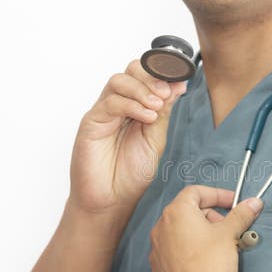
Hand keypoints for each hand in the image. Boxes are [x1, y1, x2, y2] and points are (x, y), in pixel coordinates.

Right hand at [69, 60, 187, 215]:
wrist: (112, 200)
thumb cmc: (131, 173)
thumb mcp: (156, 138)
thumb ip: (164, 111)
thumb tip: (178, 85)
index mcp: (135, 106)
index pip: (146, 75)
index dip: (162, 73)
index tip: (179, 80)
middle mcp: (118, 105)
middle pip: (131, 71)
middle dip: (151, 77)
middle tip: (165, 93)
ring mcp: (103, 112)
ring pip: (118, 81)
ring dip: (142, 89)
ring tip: (156, 107)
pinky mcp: (91, 122)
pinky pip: (110, 103)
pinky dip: (131, 105)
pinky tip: (146, 117)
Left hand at [148, 185, 262, 271]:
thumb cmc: (212, 263)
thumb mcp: (230, 233)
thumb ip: (241, 214)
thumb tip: (253, 203)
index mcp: (176, 213)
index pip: (195, 192)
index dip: (216, 194)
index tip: (232, 202)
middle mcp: (160, 229)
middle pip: (186, 213)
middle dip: (209, 216)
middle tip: (227, 227)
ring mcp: (156, 252)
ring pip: (179, 234)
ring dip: (198, 235)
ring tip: (218, 247)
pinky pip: (174, 255)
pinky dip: (188, 253)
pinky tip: (204, 264)